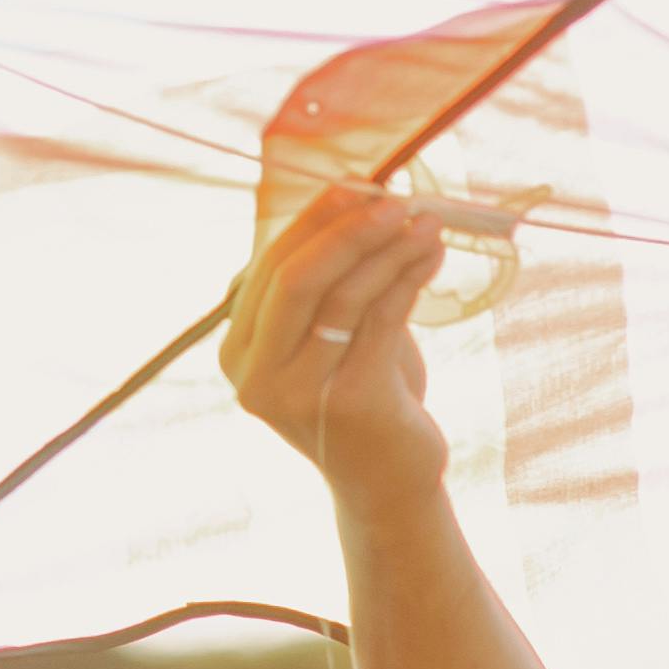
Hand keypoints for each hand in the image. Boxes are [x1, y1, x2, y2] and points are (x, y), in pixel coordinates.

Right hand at [220, 184, 445, 505]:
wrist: (388, 481)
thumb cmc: (362, 395)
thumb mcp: (332, 335)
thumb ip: (327, 283)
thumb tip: (355, 198)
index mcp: (238, 352)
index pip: (268, 268)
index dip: (312, 222)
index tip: (355, 186)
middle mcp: (256, 376)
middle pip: (295, 278)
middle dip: (347, 230)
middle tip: (393, 199)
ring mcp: (297, 394)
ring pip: (342, 297)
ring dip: (388, 250)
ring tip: (427, 223)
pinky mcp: (349, 403)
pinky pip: (379, 321)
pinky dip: (408, 279)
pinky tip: (430, 256)